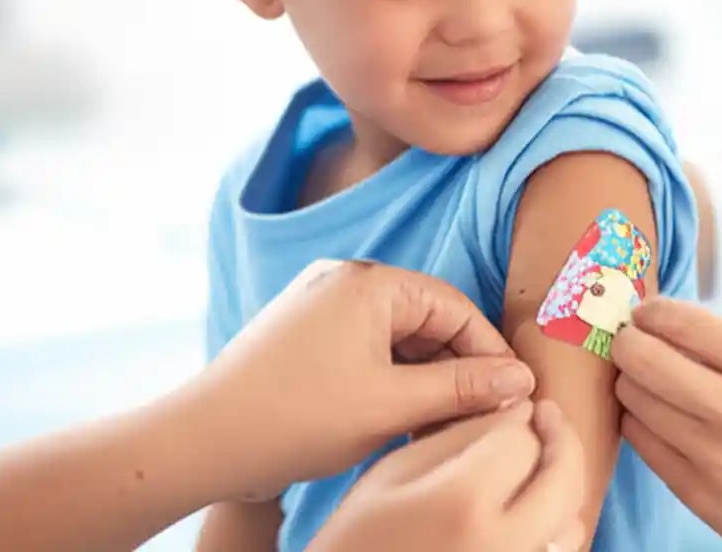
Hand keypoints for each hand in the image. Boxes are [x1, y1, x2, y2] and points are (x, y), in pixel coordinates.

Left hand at [184, 260, 536, 501]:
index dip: (489, 353)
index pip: (456, 307)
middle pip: (428, 319)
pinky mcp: (304, 333)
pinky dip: (390, 381)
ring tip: (437, 427)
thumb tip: (520, 379)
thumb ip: (462, 388)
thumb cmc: (293, 417)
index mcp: (368, 282)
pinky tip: (399, 421)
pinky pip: (367, 348)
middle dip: (457, 369)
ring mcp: (320, 305)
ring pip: (398, 338)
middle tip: (479, 418)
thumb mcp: (391, 406)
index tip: (512, 396)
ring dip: (424, 379)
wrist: (201, 441)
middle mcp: (344, 280)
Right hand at [309, 401, 587, 551]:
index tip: (514, 406)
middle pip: (564, 478)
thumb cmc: (359, 537)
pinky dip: (558, 524)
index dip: (519, 415)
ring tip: (539, 461)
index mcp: (463, 502)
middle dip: (561, 439)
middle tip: (546, 416)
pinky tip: (533, 507)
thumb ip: (457, 435)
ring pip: (573, 519)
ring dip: (563, 482)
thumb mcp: (392, 473)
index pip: (520, 439)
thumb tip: (515, 413)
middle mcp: (505, 542)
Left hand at [610, 299, 721, 551]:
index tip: (645, 315)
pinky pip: (639, 441)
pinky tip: (654, 418)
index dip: (651, 312)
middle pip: (642, 358)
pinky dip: (639, 421)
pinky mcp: (695, 492)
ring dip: (631, 383)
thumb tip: (666, 326)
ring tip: (646, 382)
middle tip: (630, 343)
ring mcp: (712, 454)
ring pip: (633, 398)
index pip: (682, 322)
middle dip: (627, 343)